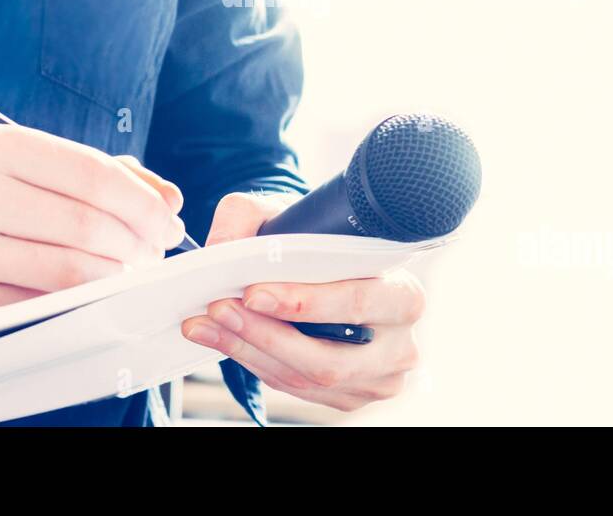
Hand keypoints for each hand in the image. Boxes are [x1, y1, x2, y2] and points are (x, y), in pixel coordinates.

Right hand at [0, 123, 184, 351]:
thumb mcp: (5, 174)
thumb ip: (87, 174)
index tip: (165, 221)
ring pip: (74, 265)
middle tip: (153, 256)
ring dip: (118, 276)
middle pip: (89, 219)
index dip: (141, 201)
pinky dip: (82, 303)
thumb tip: (165, 196)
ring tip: (128, 276)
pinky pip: (45, 303)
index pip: (90, 170)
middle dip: (138, 243)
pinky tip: (91, 297)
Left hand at [180, 192, 424, 411]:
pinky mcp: (350, 398)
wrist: (336, 270)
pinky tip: (225, 340)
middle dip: (264, 334)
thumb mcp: (290, 213)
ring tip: (208, 325)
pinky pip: (297, 389)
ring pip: (306, 379)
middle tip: (218, 309)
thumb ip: (253, 218)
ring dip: (249, 352)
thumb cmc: (320, 241)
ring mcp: (377, 380)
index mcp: (404, 295)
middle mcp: (400, 346)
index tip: (253, 292)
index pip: (356, 302)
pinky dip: (256, 364)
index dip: (303, 303)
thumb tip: (220, 251)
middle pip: (327, 358)